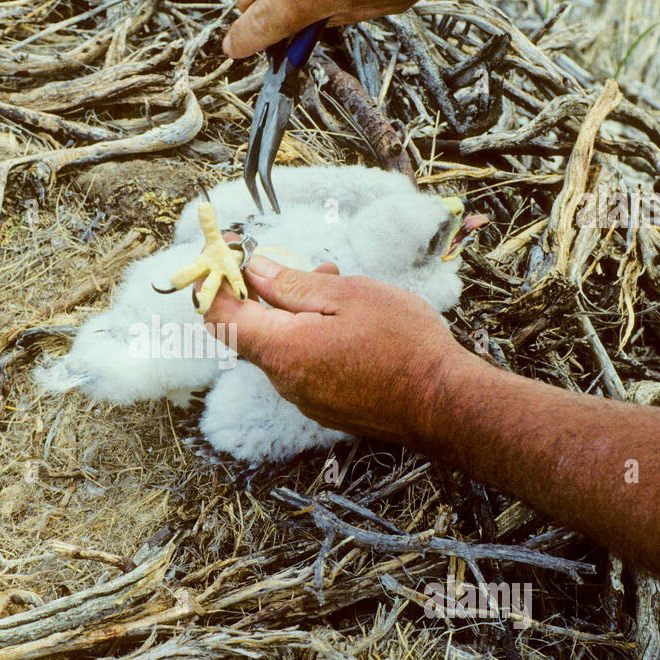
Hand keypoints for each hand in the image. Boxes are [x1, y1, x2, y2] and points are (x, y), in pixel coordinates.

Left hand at [202, 254, 471, 446]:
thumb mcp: (348, 295)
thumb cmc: (403, 345)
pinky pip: (304, 364)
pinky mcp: (325, 406)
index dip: (214, 280)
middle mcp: (284, 379)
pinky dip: (313, 336)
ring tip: (338, 282)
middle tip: (304, 263)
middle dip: (267, 291)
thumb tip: (253, 271)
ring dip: (297, 311)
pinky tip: (348, 320)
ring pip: (282, 345)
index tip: (229, 252)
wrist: (444, 405)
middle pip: (251, 330)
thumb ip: (292, 285)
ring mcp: (304, 398)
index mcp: (282, 349)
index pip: (219, 316)